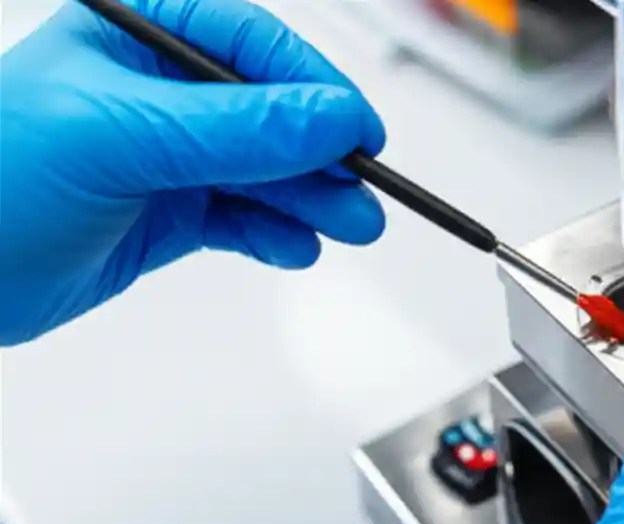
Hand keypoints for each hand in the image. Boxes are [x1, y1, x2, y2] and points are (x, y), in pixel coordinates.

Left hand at [0, 0, 385, 344]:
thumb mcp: (120, 137)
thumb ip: (235, 128)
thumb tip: (329, 116)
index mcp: (139, 37)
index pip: (252, 46)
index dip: (314, 87)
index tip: (357, 131)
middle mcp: (159, 90)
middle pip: (273, 111)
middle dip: (322, 154)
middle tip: (361, 192)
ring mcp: (168, 153)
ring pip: (268, 169)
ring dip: (313, 199)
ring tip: (347, 226)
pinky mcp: (170, 211)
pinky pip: (246, 217)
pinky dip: (278, 233)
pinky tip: (294, 246)